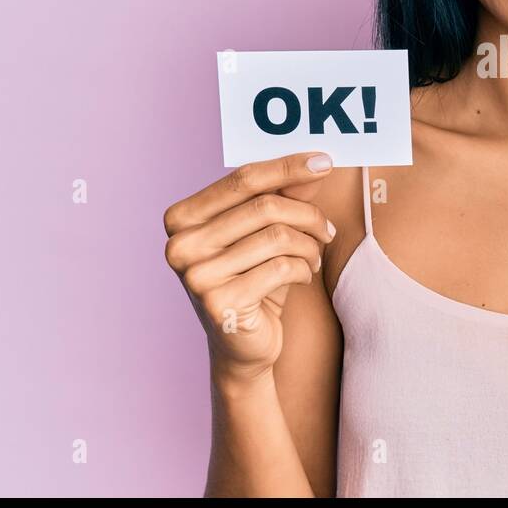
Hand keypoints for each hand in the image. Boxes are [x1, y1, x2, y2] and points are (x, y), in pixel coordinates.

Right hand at [163, 151, 337, 382]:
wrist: (243, 346)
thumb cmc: (255, 279)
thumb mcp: (267, 233)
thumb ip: (284, 195)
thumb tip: (315, 163)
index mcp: (182, 218)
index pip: (242, 179)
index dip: (287, 167)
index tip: (325, 162)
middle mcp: (180, 244)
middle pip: (264, 207)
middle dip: (307, 215)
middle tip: (327, 229)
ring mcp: (195, 276)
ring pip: (277, 237)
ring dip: (308, 245)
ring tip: (314, 256)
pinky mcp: (218, 303)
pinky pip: (281, 268)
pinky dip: (303, 268)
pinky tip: (303, 275)